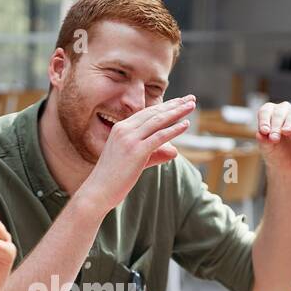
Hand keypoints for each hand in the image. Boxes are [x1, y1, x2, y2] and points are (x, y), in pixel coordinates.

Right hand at [75, 95, 196, 213]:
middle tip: (190, 98)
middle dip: (174, 105)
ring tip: (192, 106)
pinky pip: (159, 136)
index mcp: (120, 128)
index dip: (164, 106)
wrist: (97, 191)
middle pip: (154, 113)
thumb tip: (175, 151)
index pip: (146, 114)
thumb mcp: (134, 161)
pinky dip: (174, 129)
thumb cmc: (113, 179)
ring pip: (158, 121)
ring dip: (177, 112)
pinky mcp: (136, 151)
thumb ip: (154, 154)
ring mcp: (129, 139)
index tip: (179, 102)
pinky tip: (186, 124)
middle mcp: (124, 129)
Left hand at [256, 102, 290, 177]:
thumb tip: (259, 134)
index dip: (264, 119)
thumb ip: (263, 142)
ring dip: (289, 122)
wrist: (288, 166)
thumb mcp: (268, 150)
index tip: (264, 131)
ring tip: (286, 132)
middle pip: (279, 111)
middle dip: (276, 124)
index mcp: (269, 115)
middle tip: (274, 138)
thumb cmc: (275, 154)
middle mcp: (282, 112)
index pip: (265, 111)